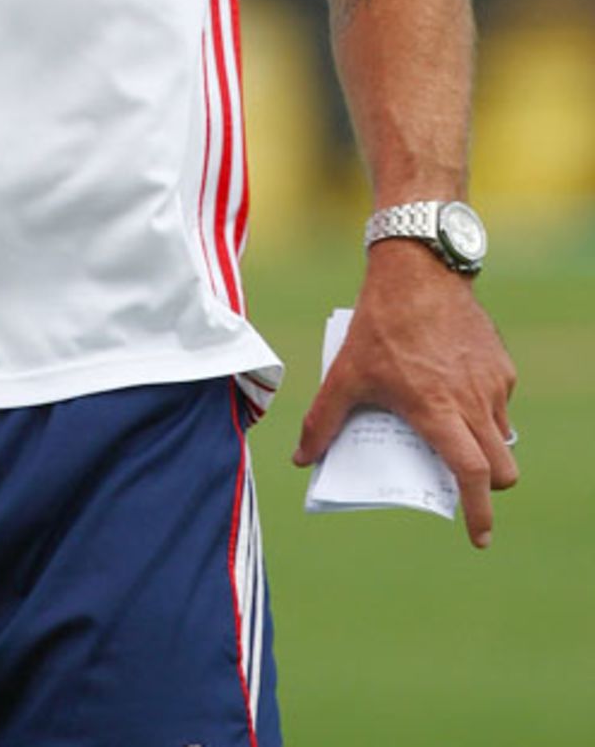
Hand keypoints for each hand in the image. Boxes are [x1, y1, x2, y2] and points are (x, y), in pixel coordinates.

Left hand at [293, 240, 517, 546]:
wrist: (417, 269)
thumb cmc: (380, 324)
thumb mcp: (346, 372)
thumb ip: (323, 419)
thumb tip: (302, 458)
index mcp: (437, 411)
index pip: (472, 474)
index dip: (479, 511)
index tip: (479, 536)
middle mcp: (472, 401)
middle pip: (503, 468)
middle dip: (490, 486)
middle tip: (465, 485)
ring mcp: (491, 382)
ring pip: (502, 434)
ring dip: (485, 445)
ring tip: (451, 432)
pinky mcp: (500, 363)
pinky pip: (500, 401)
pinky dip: (484, 408)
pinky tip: (455, 390)